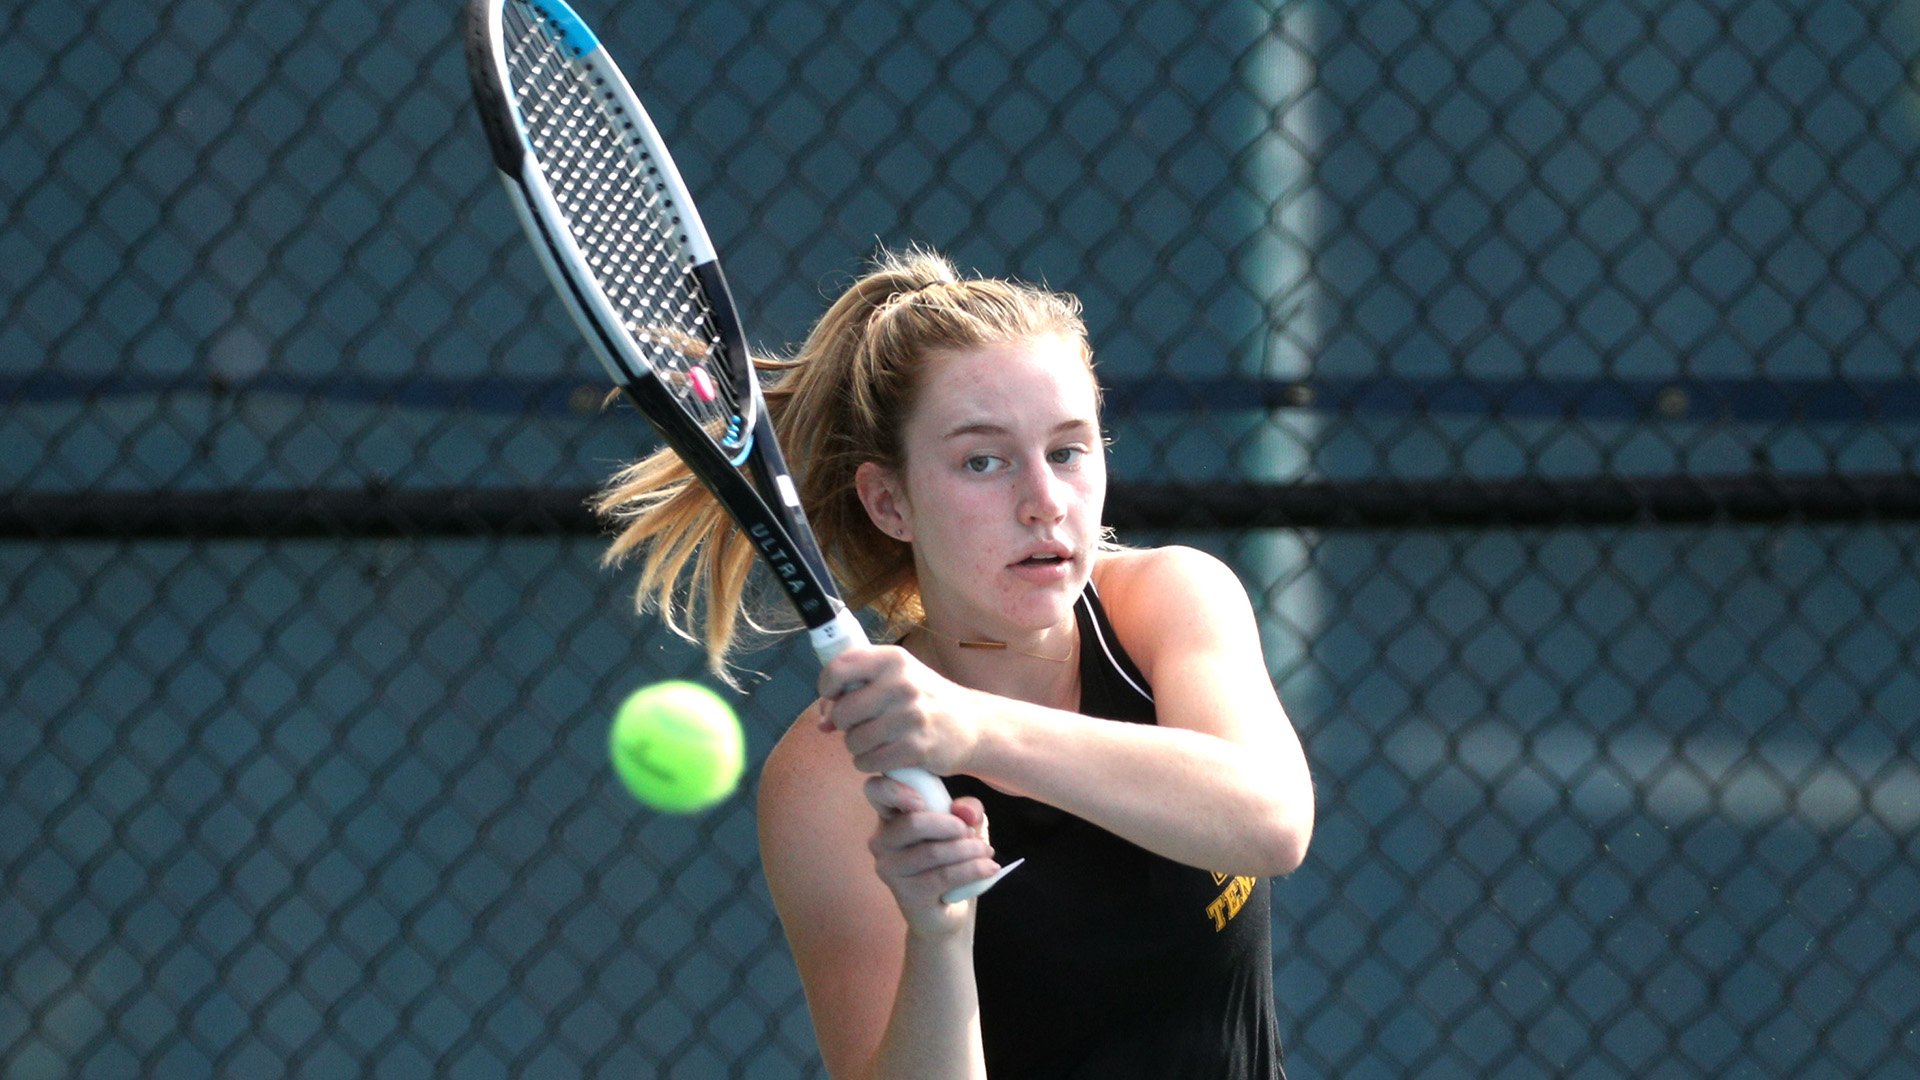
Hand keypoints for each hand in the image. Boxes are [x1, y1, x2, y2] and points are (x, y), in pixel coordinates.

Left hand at [816, 645, 982, 776]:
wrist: (972, 725)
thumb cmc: (924, 700)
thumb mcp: (897, 677)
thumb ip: (857, 689)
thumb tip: (822, 722)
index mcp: (893, 659)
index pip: (838, 669)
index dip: (826, 688)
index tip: (832, 699)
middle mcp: (902, 683)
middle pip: (842, 712)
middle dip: (845, 725)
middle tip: (861, 726)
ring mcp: (910, 716)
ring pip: (853, 741)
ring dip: (858, 748)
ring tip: (876, 741)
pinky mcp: (916, 747)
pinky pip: (870, 762)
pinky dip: (870, 763)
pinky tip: (884, 756)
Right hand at [864, 776, 999, 935]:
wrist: (947, 909)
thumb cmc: (951, 857)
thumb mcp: (965, 825)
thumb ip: (968, 810)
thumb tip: (964, 812)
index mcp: (890, 815)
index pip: (875, 790)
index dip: (894, 789)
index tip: (922, 802)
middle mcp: (881, 841)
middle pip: (913, 823)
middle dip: (953, 826)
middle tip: (972, 833)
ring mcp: (890, 869)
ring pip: (932, 852)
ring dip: (968, 849)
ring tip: (986, 851)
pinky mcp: (906, 893)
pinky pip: (944, 876)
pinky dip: (973, 869)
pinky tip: (990, 868)